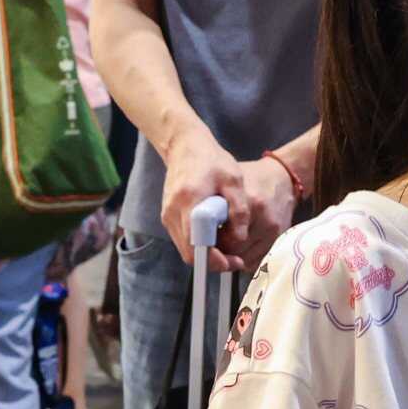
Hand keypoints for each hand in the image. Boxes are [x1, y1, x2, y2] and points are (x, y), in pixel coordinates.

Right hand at [164, 147, 296, 268]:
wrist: (185, 146)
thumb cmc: (211, 160)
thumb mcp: (233, 180)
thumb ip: (239, 209)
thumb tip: (240, 238)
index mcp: (190, 201)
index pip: (197, 245)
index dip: (214, 260)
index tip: (232, 262)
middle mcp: (173, 212)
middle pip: (190, 253)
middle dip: (213, 262)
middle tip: (235, 260)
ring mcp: (167, 216)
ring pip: (186, 249)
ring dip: (207, 255)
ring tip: (229, 249)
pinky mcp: (167, 217)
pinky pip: (183, 240)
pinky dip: (199, 245)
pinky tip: (216, 238)